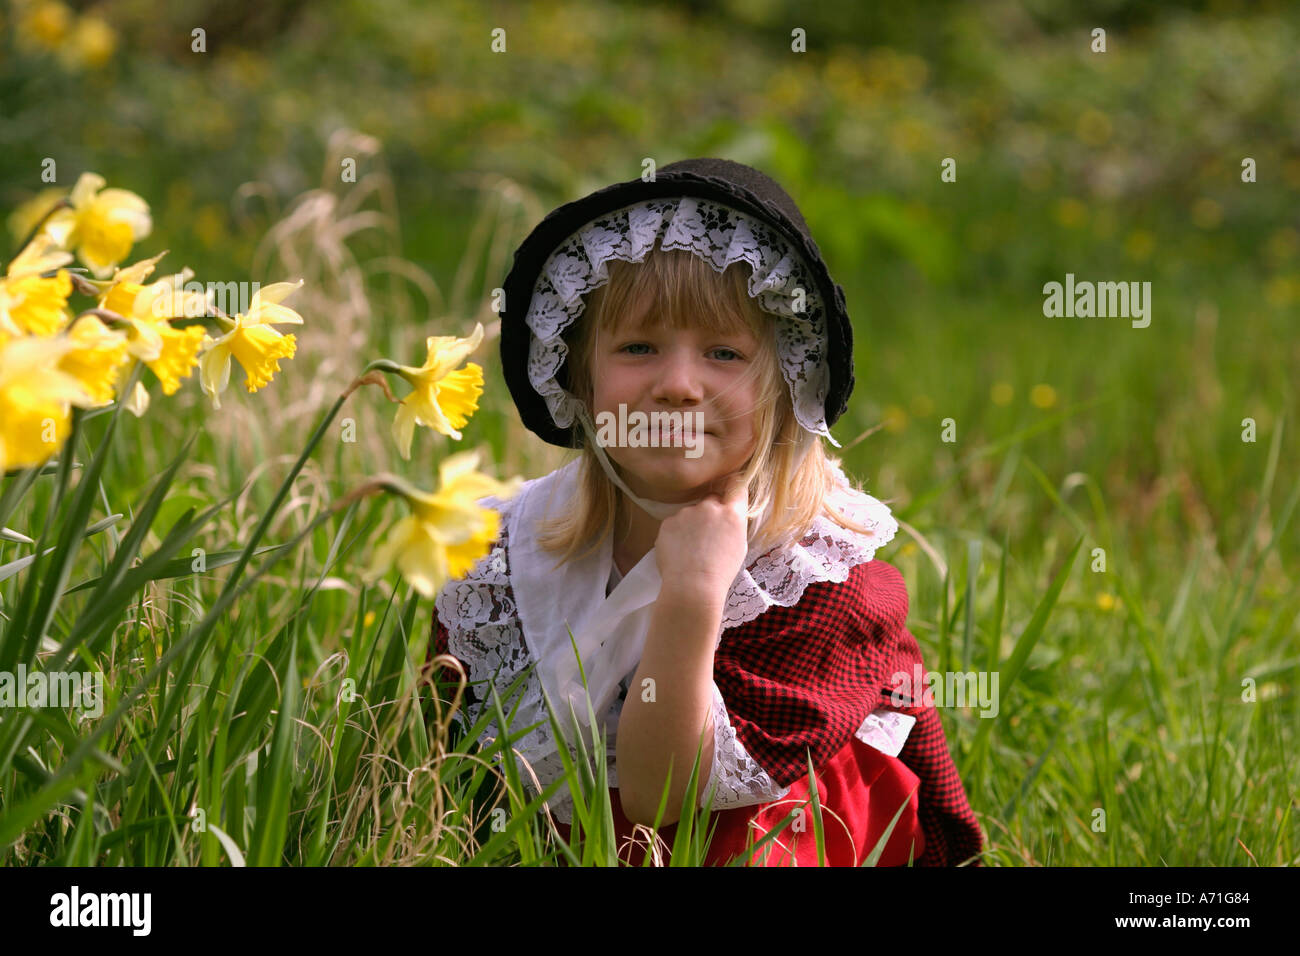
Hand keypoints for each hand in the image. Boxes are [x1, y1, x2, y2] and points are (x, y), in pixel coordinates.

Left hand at [653, 471, 750, 600]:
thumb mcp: (738, 546)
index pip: (736, 487)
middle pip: (711, 499)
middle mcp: (710, 507)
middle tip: (707, 535)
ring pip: (690, 513)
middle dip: (710, 512)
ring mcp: (687, 513)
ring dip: (691, 524)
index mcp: (732, 514)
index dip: (733, 487)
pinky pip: (674, 524)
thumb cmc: (721, 572)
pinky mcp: (668, 522)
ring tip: (690, 549)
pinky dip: (676, 534)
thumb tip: (725, 517)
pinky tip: (678, 552)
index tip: (730, 490)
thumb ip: (732, 525)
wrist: (692, 586)